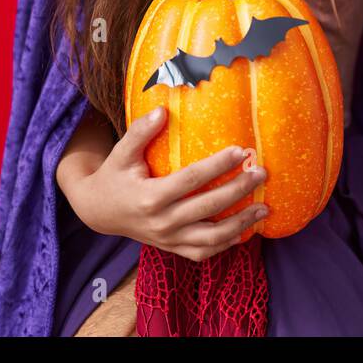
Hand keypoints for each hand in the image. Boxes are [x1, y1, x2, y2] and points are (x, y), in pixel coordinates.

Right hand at [66, 105, 269, 261]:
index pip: (191, 180)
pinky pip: (204, 252)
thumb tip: (162, 110)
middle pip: (208, 207)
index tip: (241, 151)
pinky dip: (227, 244)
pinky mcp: (172, 248)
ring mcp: (168, 239)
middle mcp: (161, 222)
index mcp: (149, 197)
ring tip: (264, 208)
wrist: (98, 212)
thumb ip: (140, 132)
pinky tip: (246, 231)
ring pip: (211, 237)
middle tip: (261, 173)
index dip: (217, 166)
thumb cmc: (113, 176)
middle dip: (239, 190)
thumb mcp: (121, 153)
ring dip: (241, 224)